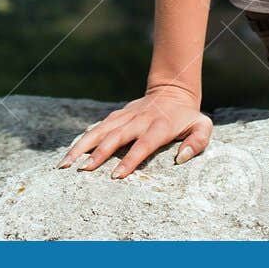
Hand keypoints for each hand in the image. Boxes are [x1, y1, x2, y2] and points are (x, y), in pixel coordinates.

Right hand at [56, 85, 211, 178]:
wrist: (172, 91)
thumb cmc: (188, 117)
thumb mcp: (203, 126)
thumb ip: (197, 142)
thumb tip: (182, 158)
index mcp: (160, 126)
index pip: (143, 144)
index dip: (130, 159)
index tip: (115, 176)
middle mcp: (139, 120)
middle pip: (115, 137)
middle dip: (98, 154)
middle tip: (82, 170)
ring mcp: (125, 116)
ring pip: (100, 130)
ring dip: (83, 146)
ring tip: (66, 163)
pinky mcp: (117, 116)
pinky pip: (98, 127)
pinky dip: (84, 138)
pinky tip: (71, 151)